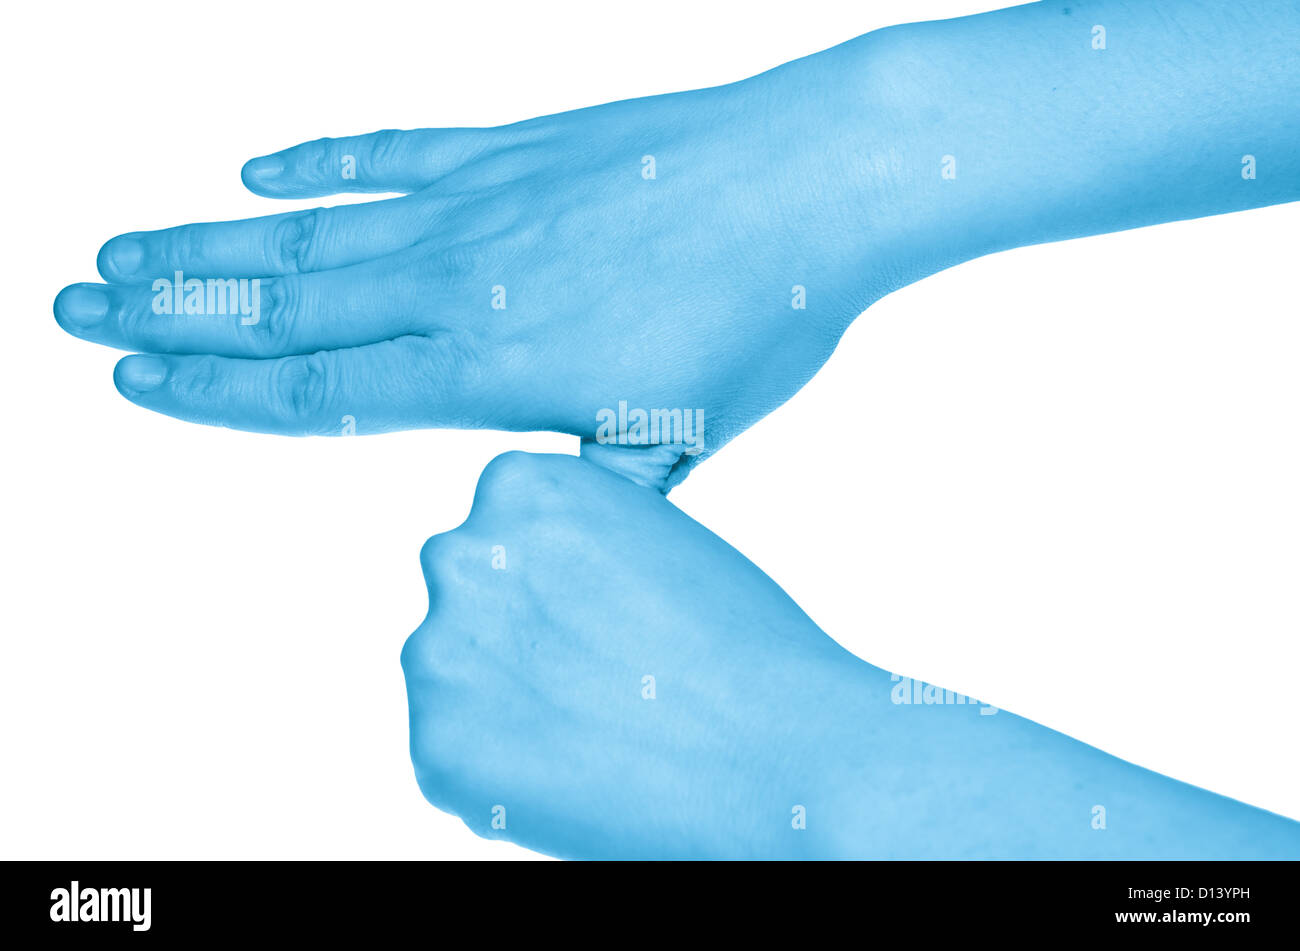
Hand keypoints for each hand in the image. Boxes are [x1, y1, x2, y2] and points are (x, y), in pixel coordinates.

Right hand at [54, 45, 897, 489]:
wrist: (806, 187)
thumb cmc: (753, 314)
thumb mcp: (674, 437)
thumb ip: (585, 476)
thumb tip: (540, 506)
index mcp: (485, 365)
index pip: (317, 386)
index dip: (215, 386)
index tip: (134, 375)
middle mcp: (456, 281)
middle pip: (282, 303)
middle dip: (168, 309)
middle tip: (68, 301)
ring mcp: (476, 203)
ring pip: (312, 229)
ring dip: (209, 239)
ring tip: (125, 242)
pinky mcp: (511, 147)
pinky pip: (391, 151)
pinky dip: (321, 161)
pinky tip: (262, 166)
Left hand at [405, 452, 1299, 858]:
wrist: (800, 773)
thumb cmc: (769, 662)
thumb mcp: (686, 555)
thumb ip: (613, 530)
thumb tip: (557, 524)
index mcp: (544, 483)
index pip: (509, 515)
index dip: (571, 574)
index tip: (618, 615)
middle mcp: (472, 543)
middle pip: (479, 584)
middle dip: (539, 630)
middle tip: (627, 676)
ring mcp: (447, 636)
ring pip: (461, 655)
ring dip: (522, 691)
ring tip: (621, 719)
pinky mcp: (441, 734)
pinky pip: (450, 731)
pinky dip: (502, 752)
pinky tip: (585, 759)